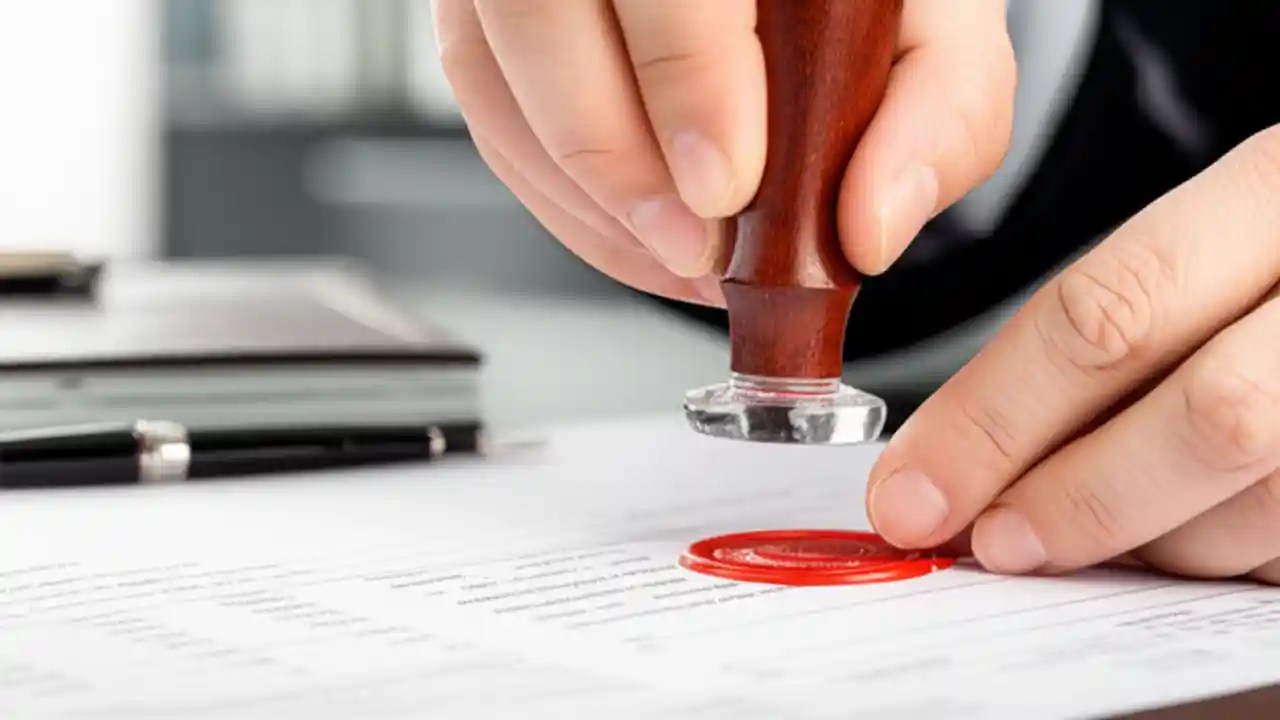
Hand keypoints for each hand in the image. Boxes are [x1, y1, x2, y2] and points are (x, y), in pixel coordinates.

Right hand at [433, 0, 1014, 304]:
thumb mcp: (939, 35)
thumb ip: (941, 115)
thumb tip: (871, 226)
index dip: (683, 73)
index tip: (726, 186)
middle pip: (540, 12)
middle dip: (615, 157)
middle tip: (696, 248)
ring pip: (492, 70)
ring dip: (582, 194)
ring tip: (677, 256)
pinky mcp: (492, 19)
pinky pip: (486, 108)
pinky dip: (557, 195)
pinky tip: (637, 235)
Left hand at [867, 127, 1279, 584]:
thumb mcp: (1207, 237)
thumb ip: (1101, 327)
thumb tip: (953, 451)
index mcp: (1278, 193)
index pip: (1107, 314)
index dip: (992, 420)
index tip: (913, 491)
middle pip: (1206, 417)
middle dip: (1071, 499)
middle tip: (990, 542)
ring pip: (1265, 496)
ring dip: (1147, 539)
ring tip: (1082, 531)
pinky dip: (1220, 552)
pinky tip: (1176, 532)